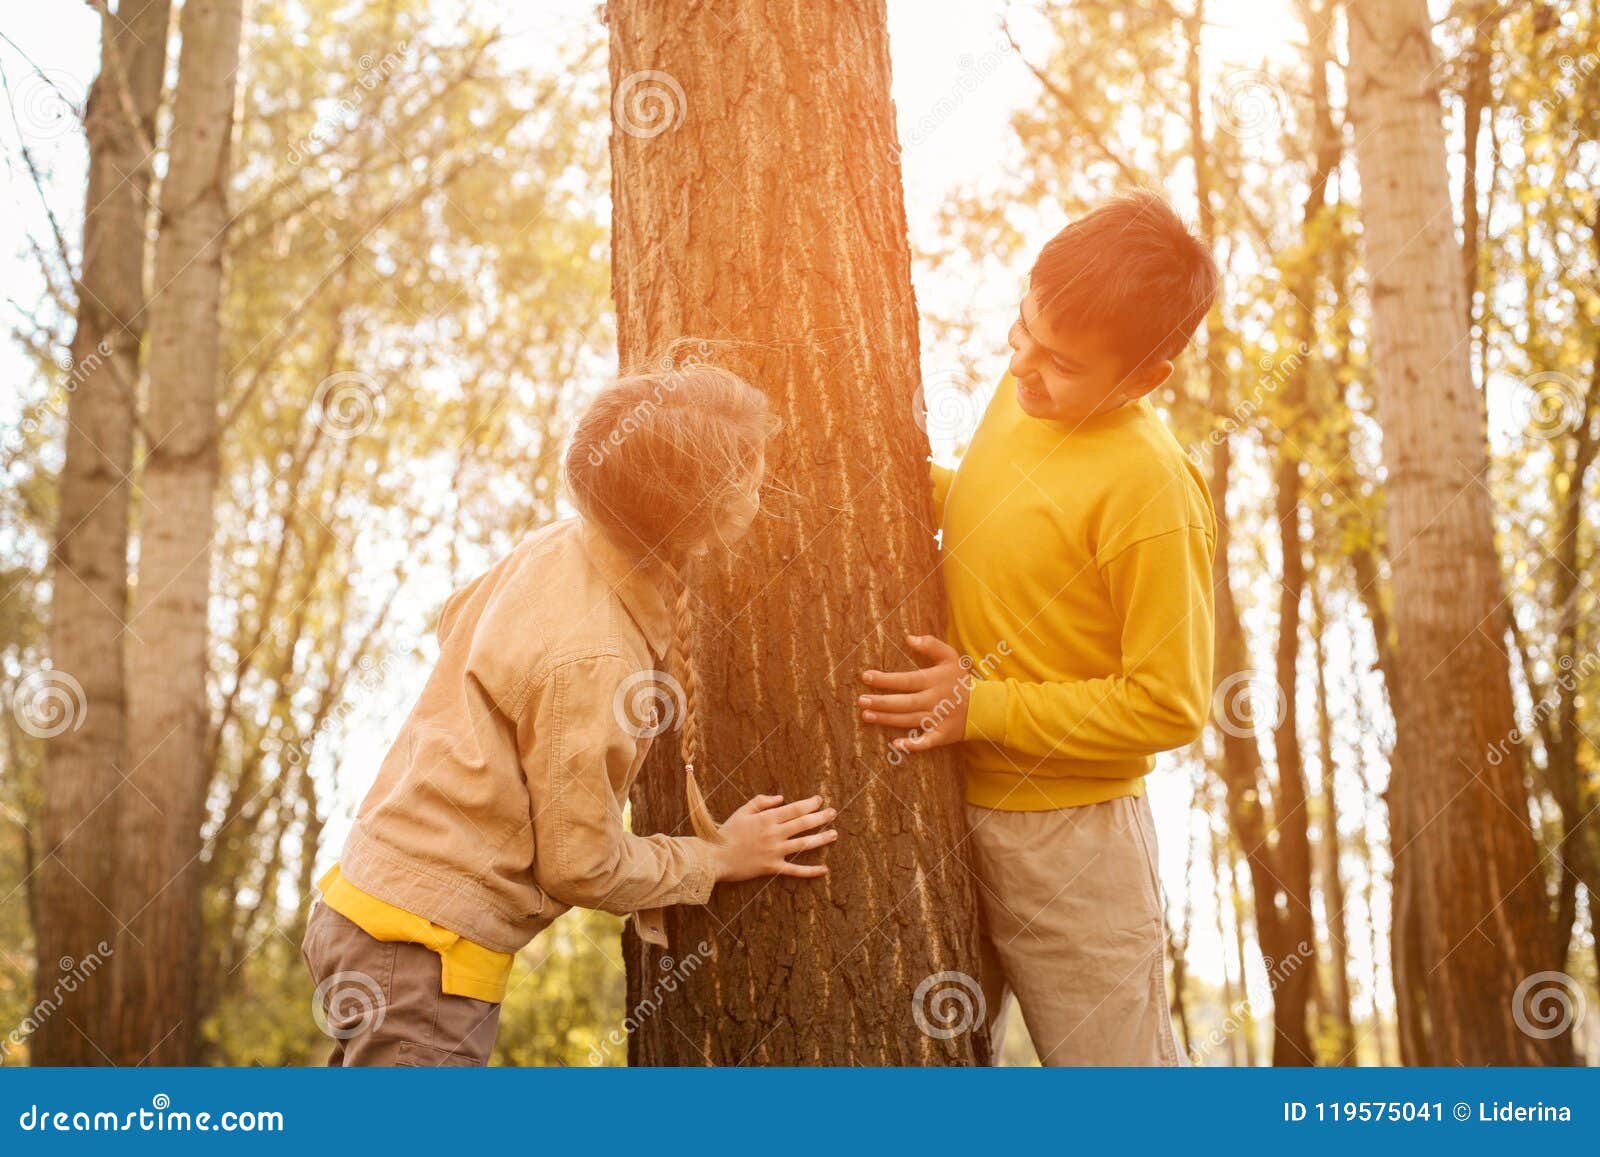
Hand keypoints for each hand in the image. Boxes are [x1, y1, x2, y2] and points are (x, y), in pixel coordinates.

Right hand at [712, 795, 837, 882]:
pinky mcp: (772, 868)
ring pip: (803, 844)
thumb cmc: (727, 832)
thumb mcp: (742, 811)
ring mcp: (775, 851)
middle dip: (820, 817)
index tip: (820, 800)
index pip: (794, 809)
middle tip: (834, 813)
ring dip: (821, 839)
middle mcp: (774, 834)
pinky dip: (811, 870)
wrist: (714, 857)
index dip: (810, 804)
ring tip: (834, 834)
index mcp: (767, 818)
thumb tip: (782, 798)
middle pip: (803, 823)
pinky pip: (795, 870)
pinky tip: (824, 869)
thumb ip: (761, 801)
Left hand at [858, 633, 971, 752]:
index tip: (865, 676)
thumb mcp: (951, 657)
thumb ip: (931, 645)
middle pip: (904, 702)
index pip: (906, 680)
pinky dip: (913, 745)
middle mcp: (934, 700)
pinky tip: (896, 744)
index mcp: (934, 680)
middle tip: (861, 700)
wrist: (983, 706)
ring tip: (867, 715)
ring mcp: (938, 719)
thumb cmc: (959, 680)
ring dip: (887, 719)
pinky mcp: (942, 735)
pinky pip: (926, 742)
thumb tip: (908, 637)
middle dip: (881, 702)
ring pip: (909, 720)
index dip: (885, 679)